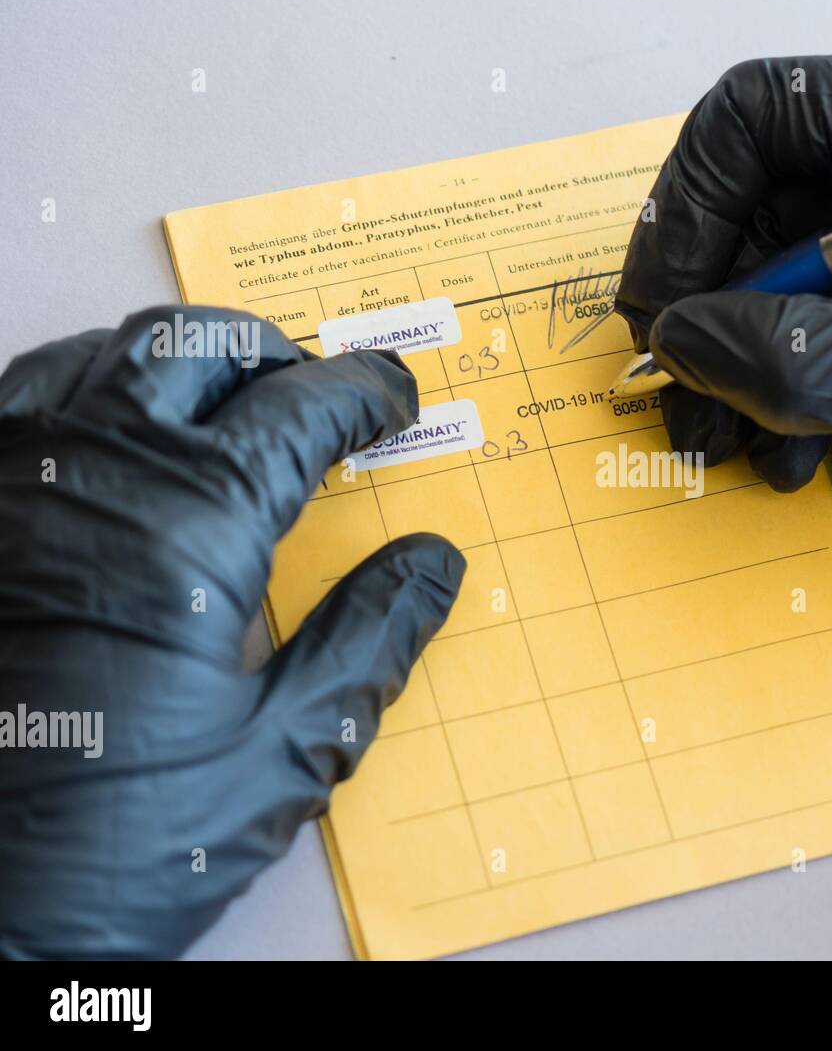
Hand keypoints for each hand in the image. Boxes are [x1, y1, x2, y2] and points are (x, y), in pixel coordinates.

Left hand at [0, 307, 464, 958]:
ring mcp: (13, 488)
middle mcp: (92, 481)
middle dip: (276, 352)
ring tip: (227, 396)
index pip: (300, 411)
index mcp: (190, 532)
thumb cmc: (120, 840)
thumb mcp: (282, 752)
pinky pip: (23, 395)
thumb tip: (433, 563)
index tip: (393, 398)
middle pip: (199, 349)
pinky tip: (115, 425)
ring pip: (105, 353)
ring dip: (185, 359)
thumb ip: (368, 639)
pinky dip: (88, 380)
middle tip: (318, 389)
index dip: (363, 392)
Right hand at [615, 54, 831, 566]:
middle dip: (733, 333)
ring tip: (786, 468)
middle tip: (704, 428)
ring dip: (789, 388)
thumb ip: (804, 357)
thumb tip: (682, 351)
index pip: (761, 119)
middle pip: (779, 223)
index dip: (688, 212)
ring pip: (823, 298)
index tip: (663, 316)